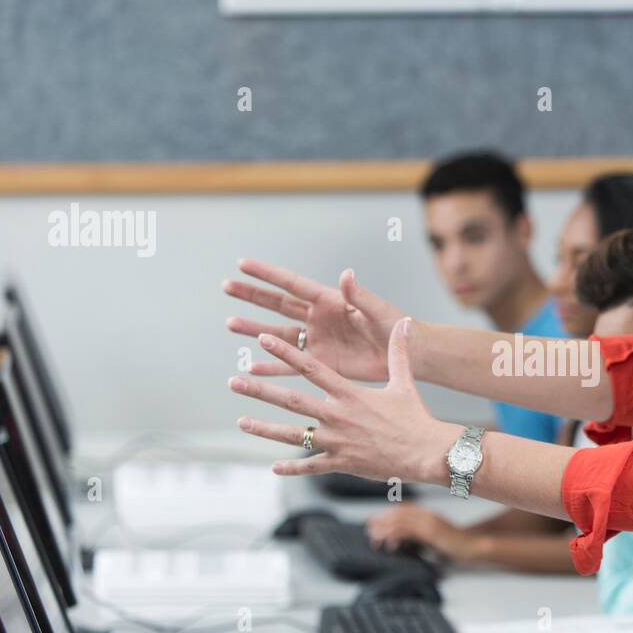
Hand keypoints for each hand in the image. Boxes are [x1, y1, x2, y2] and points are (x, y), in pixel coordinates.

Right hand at [223, 259, 404, 381]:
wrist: (406, 354)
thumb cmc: (395, 326)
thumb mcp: (377, 310)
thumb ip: (359, 295)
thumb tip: (346, 274)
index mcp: (329, 300)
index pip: (293, 284)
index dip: (268, 274)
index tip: (243, 264)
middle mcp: (317, 318)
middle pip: (278, 304)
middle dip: (252, 296)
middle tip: (226, 286)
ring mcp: (316, 341)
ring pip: (278, 334)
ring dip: (254, 330)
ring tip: (230, 324)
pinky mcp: (320, 363)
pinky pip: (290, 365)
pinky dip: (272, 367)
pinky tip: (252, 369)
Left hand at [229, 318, 460, 483]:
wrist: (425, 453)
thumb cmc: (416, 418)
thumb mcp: (405, 382)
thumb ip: (399, 352)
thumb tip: (405, 324)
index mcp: (350, 394)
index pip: (311, 368)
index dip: (287, 352)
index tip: (264, 340)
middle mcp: (338, 416)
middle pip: (292, 401)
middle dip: (261, 391)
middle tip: (235, 382)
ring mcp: (337, 441)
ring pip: (293, 434)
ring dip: (265, 429)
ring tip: (242, 423)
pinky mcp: (341, 463)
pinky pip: (311, 467)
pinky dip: (293, 468)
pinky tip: (274, 467)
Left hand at [366, 505, 465, 558]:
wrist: (471, 546)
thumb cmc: (453, 543)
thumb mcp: (431, 538)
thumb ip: (417, 537)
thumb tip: (398, 542)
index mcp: (427, 514)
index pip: (403, 510)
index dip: (387, 514)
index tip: (373, 521)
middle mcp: (427, 515)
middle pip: (399, 514)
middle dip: (382, 521)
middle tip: (369, 530)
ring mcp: (430, 522)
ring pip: (402, 522)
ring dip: (386, 529)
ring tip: (374, 537)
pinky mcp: (432, 532)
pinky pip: (410, 532)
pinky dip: (397, 536)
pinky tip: (389, 543)